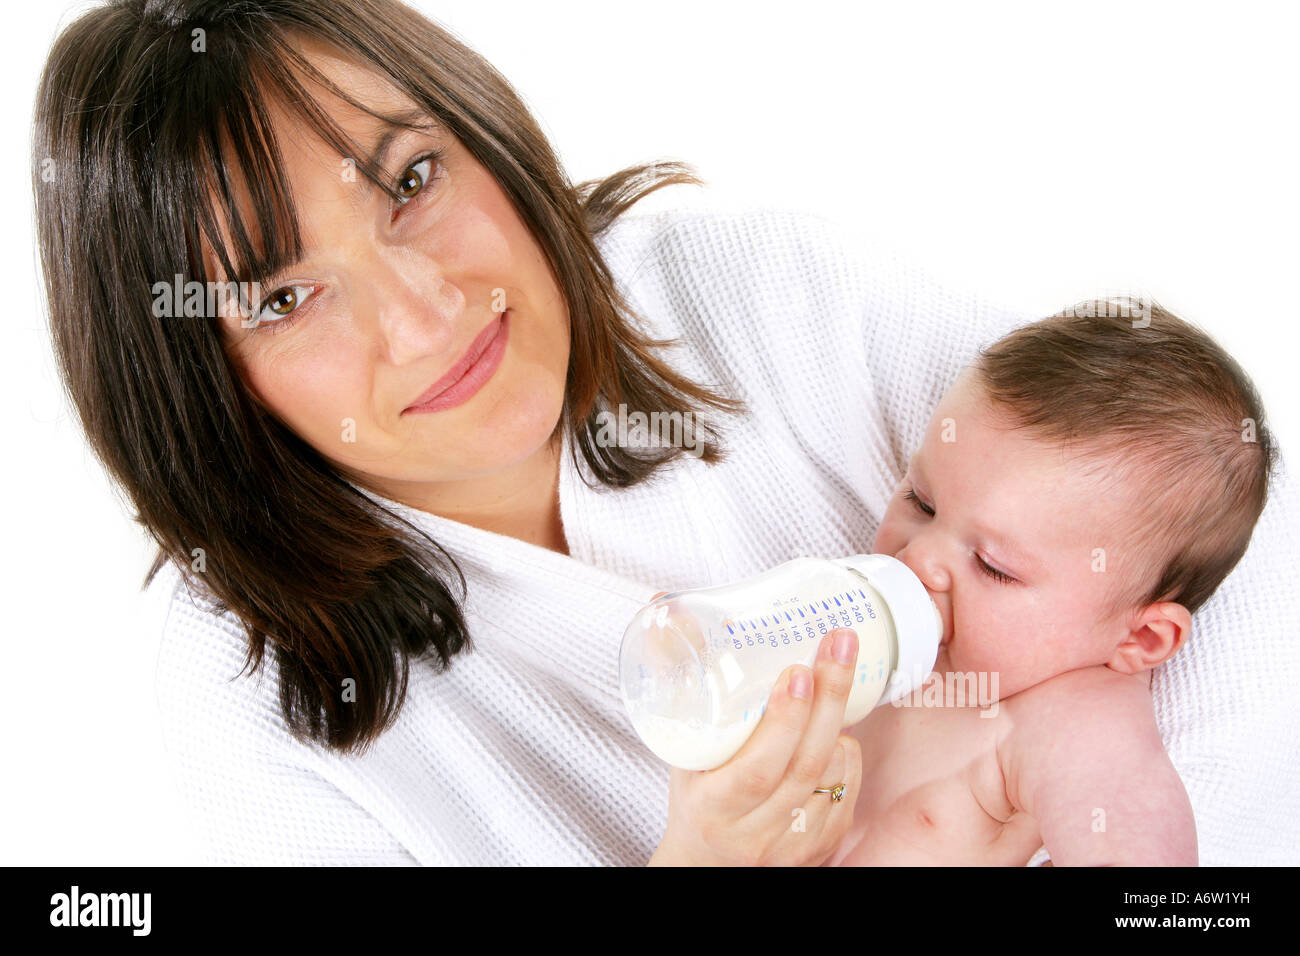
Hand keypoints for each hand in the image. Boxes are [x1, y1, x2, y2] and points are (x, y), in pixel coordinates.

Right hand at [648, 614, 862, 866]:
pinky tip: (833, 727)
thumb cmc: (694, 799)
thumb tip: (662, 604)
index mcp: (713, 808)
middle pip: (804, 763)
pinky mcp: (822, 847)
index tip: (796, 671)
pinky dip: (845, 750)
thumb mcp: (679, 750)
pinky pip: (847, 788)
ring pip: (831, 772)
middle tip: (840, 641)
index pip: (755, 769)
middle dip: (829, 696)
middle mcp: (755, 833)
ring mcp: (792, 844)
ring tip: (833, 673)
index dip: (781, 721)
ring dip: (837, 720)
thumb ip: (676, 682)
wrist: (708, 866)